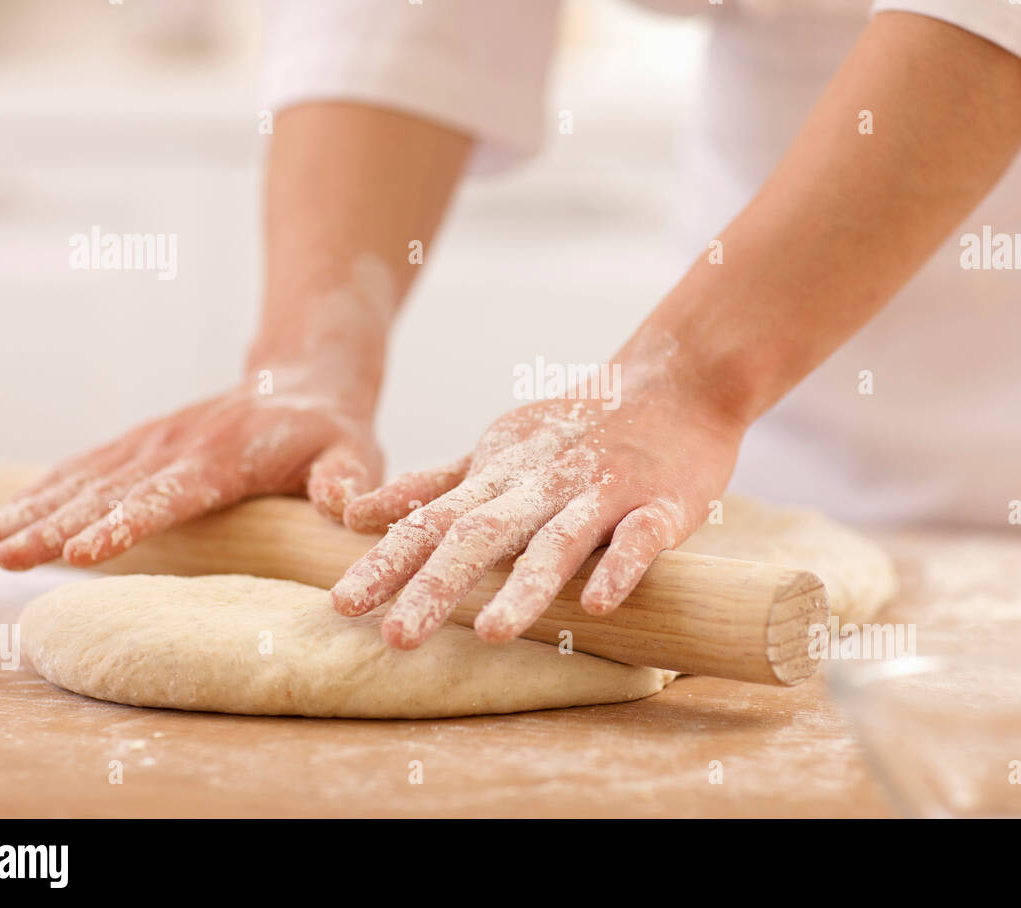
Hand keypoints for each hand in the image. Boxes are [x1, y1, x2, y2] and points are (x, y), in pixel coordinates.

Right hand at [0, 373, 381, 569]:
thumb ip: (347, 480)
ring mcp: (156, 442)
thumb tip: (346, 507)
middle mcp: (181, 447)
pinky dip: (45, 490)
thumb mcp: (354, 453)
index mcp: (228, 457)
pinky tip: (7, 515)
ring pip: (88, 479)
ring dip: (38, 509)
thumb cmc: (333, 431)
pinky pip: (88, 468)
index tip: (83, 552)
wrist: (305, 379)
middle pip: (112, 492)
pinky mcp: (144, 445)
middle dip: (58, 526)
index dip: (128, 524)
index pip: (171, 495)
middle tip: (8, 557)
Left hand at [330, 358, 742, 647]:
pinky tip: (597, 605)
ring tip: (491, 633)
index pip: (433, 520)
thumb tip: (353, 514)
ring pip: (558, 540)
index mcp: (500, 475)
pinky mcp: (660, 504)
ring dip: (526, 586)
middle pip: (482, 534)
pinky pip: (638, 538)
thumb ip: (431, 486)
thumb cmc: (580, 426)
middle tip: (396, 638)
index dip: (387, 560)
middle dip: (437, 585)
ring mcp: (603, 491)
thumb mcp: (496, 451)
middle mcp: (543, 483)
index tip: (342, 604)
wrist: (678, 381)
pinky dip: (618, 566)